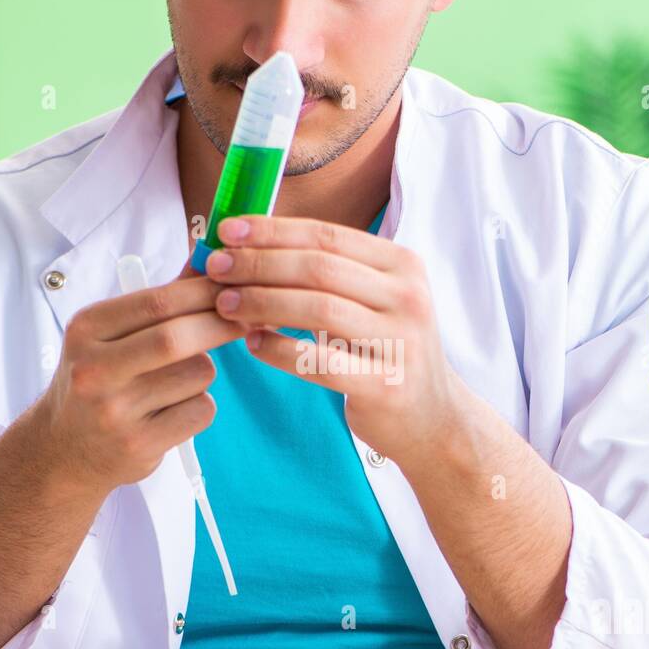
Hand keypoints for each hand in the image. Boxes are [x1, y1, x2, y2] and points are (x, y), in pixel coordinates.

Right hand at [33, 267, 243, 494]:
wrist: (64, 451)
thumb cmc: (98, 381)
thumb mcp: (110, 335)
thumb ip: (158, 301)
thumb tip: (207, 259)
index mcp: (86, 331)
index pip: (157, 302)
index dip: (204, 291)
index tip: (234, 286)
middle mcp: (93, 370)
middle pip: (177, 338)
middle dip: (219, 325)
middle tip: (244, 320)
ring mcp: (114, 411)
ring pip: (197, 374)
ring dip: (204, 371)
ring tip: (178, 382)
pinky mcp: (138, 445)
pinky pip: (200, 411)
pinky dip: (200, 405)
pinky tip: (173, 412)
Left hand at [204, 214, 461, 465]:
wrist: (432, 418)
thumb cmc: (387, 351)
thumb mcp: (375, 300)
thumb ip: (328, 272)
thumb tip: (251, 244)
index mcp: (402, 264)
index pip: (327, 235)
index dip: (273, 230)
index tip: (227, 230)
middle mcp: (407, 297)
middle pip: (318, 268)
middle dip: (259, 263)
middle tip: (216, 267)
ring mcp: (400, 341)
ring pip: (318, 309)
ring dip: (262, 302)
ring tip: (225, 304)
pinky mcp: (384, 385)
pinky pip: (318, 361)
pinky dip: (278, 350)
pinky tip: (251, 343)